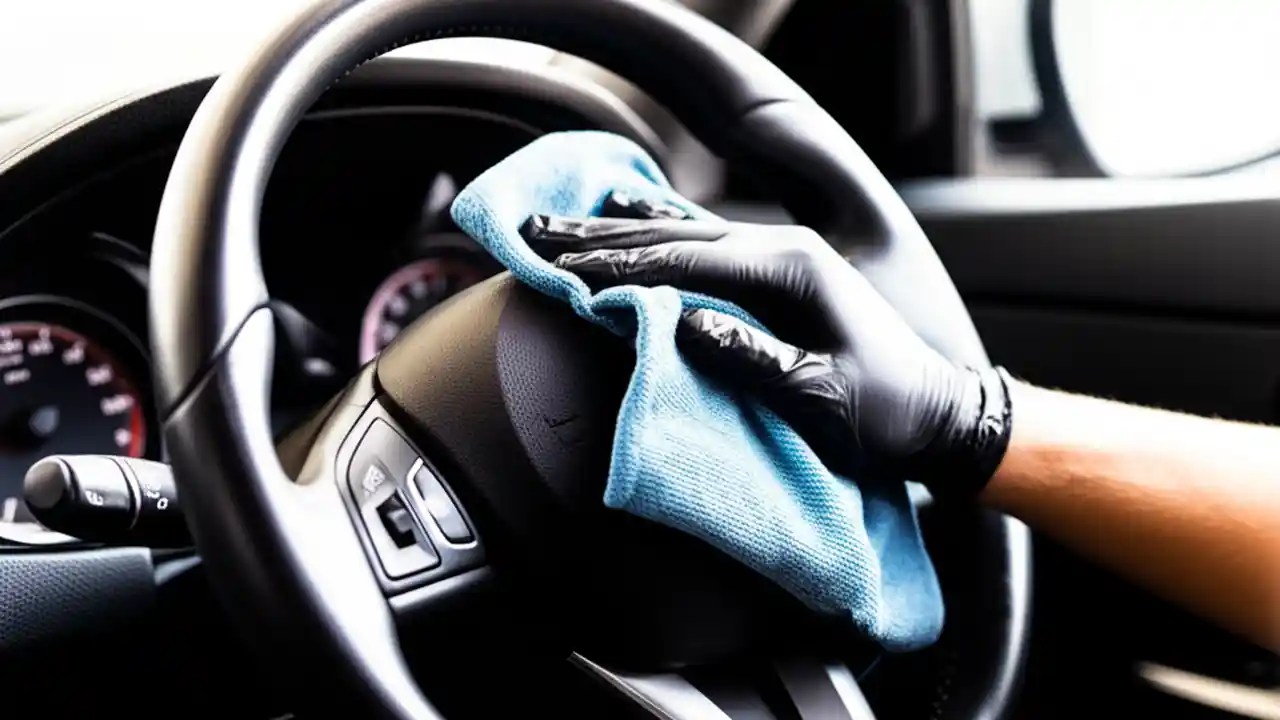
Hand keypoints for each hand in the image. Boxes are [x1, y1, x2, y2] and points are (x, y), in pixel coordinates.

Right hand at [524, 213, 1012, 495]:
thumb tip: (683, 323)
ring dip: (617, 233)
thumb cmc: (886, 414)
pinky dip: (655, 235)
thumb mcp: (823, 397)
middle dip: (600, 238)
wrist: (940, 416)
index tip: (563, 271)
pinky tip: (626, 216)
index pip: (687, 261)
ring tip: (557, 227)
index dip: (621, 267)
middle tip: (534, 235)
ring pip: (682, 235)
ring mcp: (780, 255)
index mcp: (792, 269)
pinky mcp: (776, 273)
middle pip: (674, 236)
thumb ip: (753, 360)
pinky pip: (702, 245)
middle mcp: (783, 249)